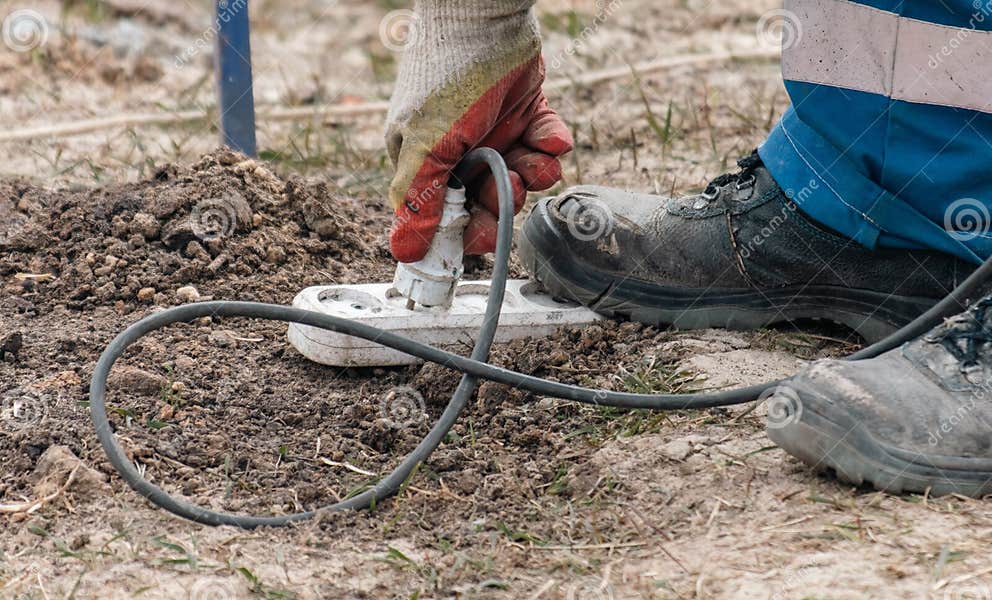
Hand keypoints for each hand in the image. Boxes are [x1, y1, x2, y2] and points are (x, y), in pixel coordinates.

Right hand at [385, 0, 572, 262]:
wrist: (487, 17)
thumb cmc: (449, 77)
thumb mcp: (429, 143)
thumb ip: (420, 198)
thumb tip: (403, 252)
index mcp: (421, 158)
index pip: (442, 213)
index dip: (467, 229)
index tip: (487, 235)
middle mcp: (456, 149)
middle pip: (485, 198)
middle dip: (504, 198)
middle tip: (513, 189)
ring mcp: (491, 131)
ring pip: (519, 174)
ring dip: (534, 173)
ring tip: (540, 158)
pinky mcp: (522, 112)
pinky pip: (541, 144)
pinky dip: (550, 142)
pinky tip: (551, 134)